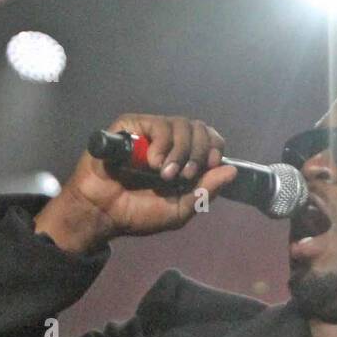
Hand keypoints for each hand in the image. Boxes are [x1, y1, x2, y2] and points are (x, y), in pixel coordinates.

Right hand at [35, 113, 237, 251]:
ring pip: (181, 124)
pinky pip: (158, 123)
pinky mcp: (131, 126)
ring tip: (163, 173)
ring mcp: (150, 132)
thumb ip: (206, 191)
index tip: (209, 165)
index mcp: (183, 159)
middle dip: (197, 152)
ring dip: (179, 151)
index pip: (210, 138)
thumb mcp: (180, 209)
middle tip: (184, 175)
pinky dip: (161, 144)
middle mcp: (169, 142)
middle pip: (199, 128)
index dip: (214, 147)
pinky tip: (152, 163)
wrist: (104, 213)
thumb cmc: (138, 214)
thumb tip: (232, 170)